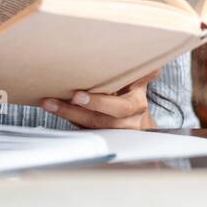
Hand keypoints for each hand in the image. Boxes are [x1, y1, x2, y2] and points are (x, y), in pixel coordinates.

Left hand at [42, 68, 161, 130]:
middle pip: (100, 120)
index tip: (78, 96)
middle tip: (56, 101)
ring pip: (89, 128)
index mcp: (136, 105)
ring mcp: (113, 134)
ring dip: (68, 115)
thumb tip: (156, 67)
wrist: (140, 128)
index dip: (98, 103)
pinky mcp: (101, 139)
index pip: (119, 107)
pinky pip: (84, 132)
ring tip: (49, 104)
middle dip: (77, 111)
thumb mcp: (139, 85)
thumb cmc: (133, 99)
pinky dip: (69, 122)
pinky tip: (55, 110)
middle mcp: (127, 123)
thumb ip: (142, 75)